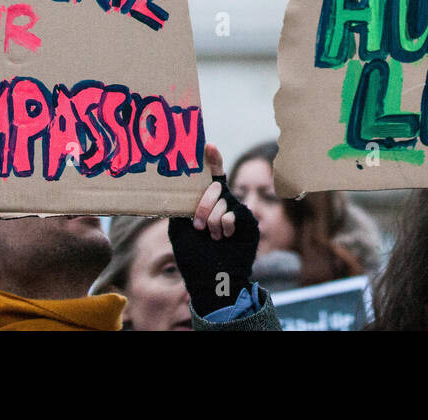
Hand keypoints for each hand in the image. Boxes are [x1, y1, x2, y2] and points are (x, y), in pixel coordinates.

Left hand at [169, 143, 260, 315]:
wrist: (211, 280)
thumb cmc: (193, 257)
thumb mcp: (179, 229)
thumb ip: (181, 207)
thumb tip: (180, 189)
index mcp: (207, 203)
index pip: (211, 177)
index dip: (212, 160)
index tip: (208, 146)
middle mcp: (223, 204)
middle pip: (215, 187)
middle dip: (203, 205)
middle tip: (198, 226)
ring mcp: (237, 211)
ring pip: (223, 201)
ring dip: (212, 222)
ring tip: (213, 238)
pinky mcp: (248, 222)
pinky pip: (233, 214)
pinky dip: (225, 227)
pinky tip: (225, 238)